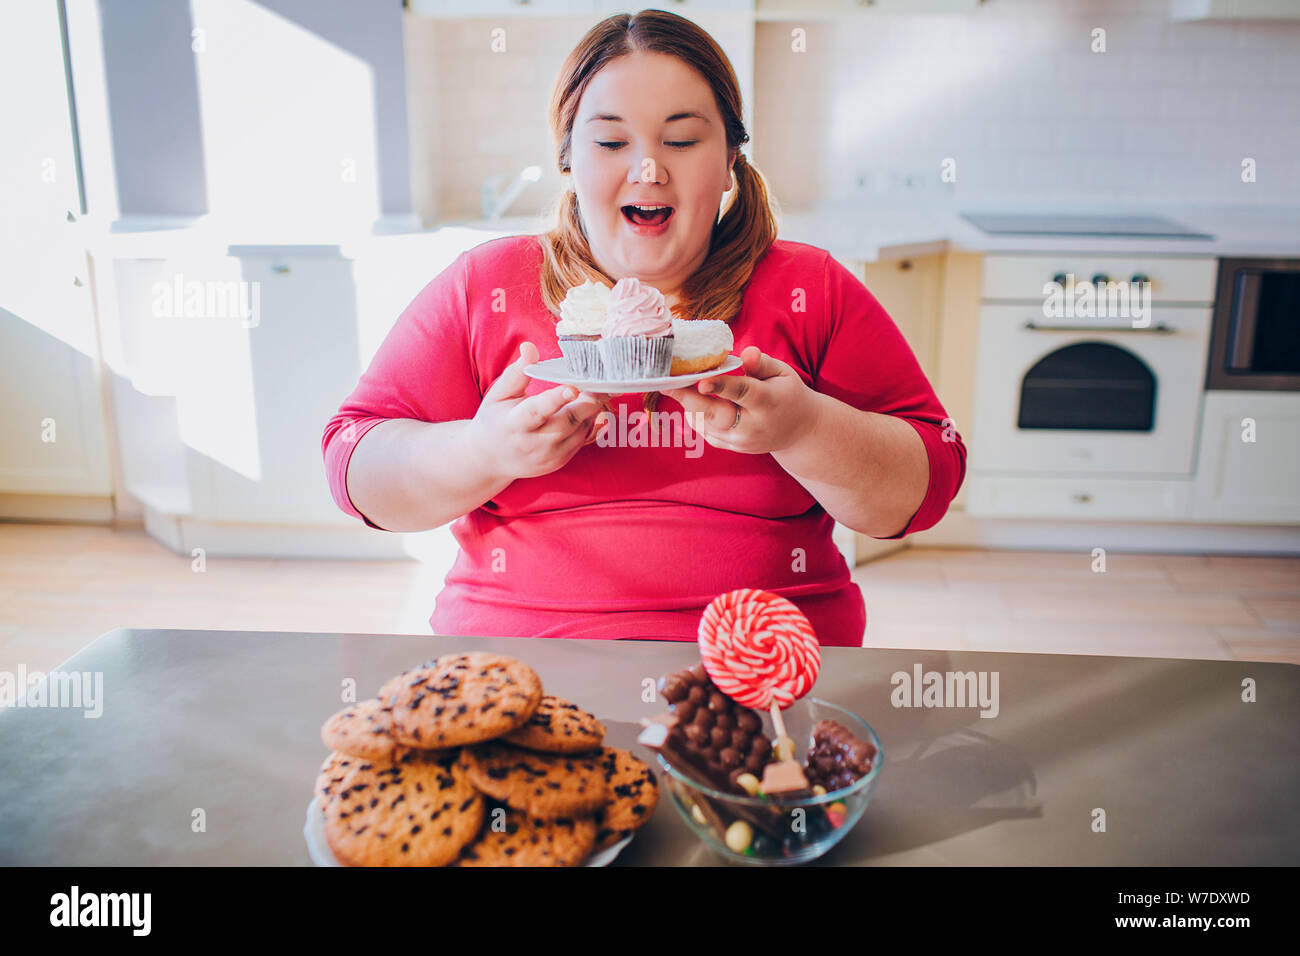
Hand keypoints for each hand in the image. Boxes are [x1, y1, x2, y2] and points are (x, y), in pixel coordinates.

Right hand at [467, 342, 606, 479]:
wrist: (491, 459)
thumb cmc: (495, 420)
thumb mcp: (498, 395)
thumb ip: (516, 373)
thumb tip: (529, 348)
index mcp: (514, 424)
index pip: (537, 412)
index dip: (555, 400)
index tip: (572, 388)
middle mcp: (532, 443)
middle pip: (566, 423)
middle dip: (586, 403)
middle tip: (600, 384)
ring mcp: (548, 455)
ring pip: (579, 431)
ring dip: (591, 410)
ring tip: (597, 390)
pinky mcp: (560, 461)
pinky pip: (582, 439)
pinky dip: (589, 421)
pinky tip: (589, 406)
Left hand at [660, 346, 821, 453]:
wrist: (798, 431)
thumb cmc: (787, 393)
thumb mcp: (783, 373)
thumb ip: (762, 363)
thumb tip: (746, 352)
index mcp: (769, 402)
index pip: (743, 393)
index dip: (721, 386)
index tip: (701, 381)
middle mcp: (754, 426)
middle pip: (717, 413)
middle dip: (690, 398)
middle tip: (667, 383)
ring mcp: (742, 441)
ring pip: (706, 423)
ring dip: (689, 405)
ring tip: (674, 386)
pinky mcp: (732, 448)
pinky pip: (706, 431)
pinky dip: (696, 416)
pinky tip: (692, 401)